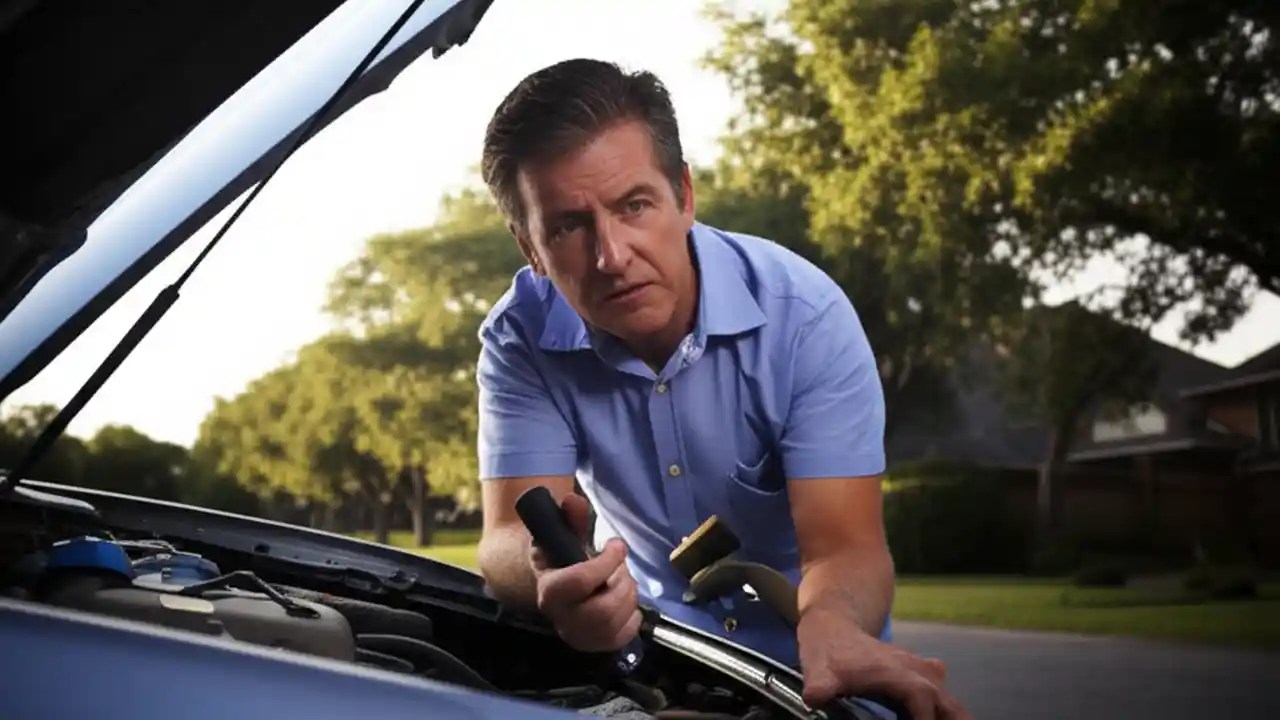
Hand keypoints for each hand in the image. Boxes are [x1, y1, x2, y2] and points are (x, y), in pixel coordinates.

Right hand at [528, 492, 641, 652]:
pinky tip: (624, 602)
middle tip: (622, 569)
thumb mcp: (561, 537)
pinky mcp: (597, 646)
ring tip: (623, 582)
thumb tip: (572, 500)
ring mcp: (580, 637)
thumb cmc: (561, 561)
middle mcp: (562, 619)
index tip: (616, 545)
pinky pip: (626, 634)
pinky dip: (633, 615)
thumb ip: (570, 519)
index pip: (581, 580)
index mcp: (550, 590)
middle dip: (622, 583)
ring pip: (616, 620)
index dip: (607, 561)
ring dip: (629, 596)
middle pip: (603, 608)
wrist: (554, 591)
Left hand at [798, 603, 969, 719]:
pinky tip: (932, 718)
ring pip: (949, 700)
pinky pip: (943, 694)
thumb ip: (820, 687)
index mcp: (898, 674)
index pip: (923, 703)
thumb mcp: (820, 671)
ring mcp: (922, 671)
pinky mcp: (922, 673)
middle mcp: (917, 672)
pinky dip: (944, 711)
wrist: (834, 624)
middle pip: (948, 704)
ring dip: (950, 717)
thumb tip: (814, 699)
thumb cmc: (829, 650)